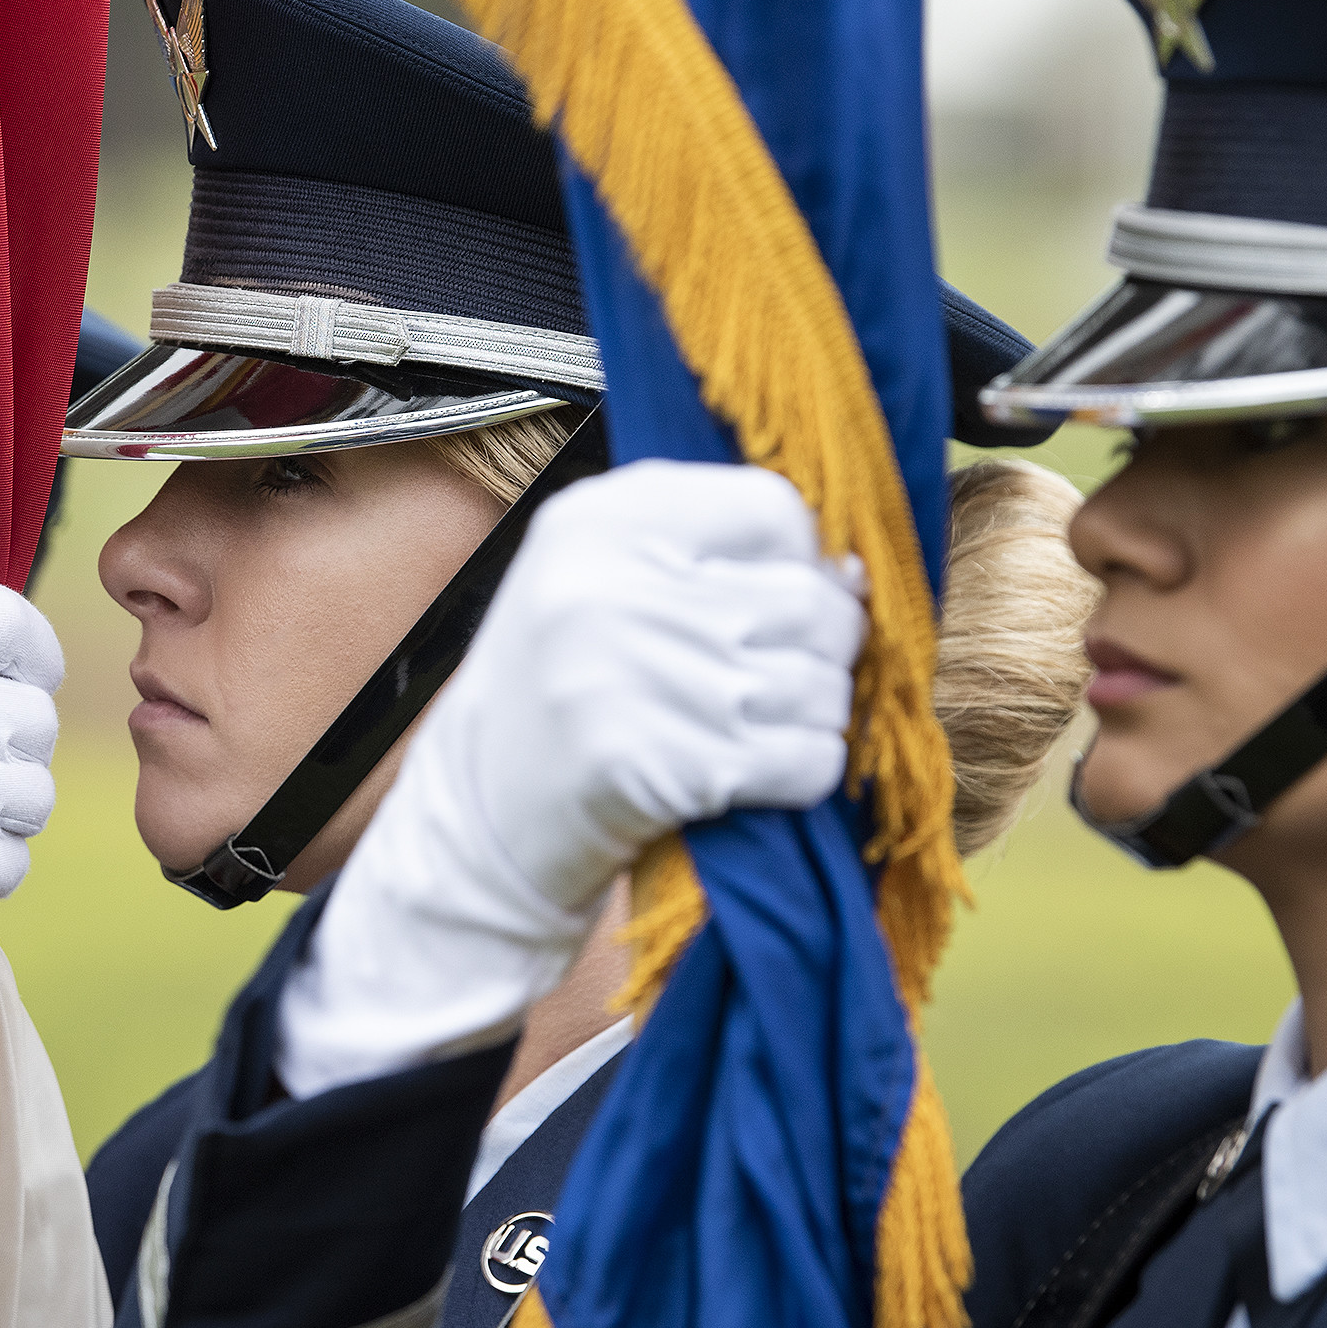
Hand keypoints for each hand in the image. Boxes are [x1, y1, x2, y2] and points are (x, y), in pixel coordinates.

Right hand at [278, 460, 865, 1097]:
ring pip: (820, 686)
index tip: (771, 599)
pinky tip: (748, 773)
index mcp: (599, 520)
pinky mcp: (665, 767)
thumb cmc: (558, 692)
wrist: (479, 819)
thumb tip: (848, 571)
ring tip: (748, 728)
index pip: (773, 508)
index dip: (796, 560)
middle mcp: (615, 587)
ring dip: (810, 717)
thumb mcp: (596, 578)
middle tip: (769, 679)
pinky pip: (808, 759)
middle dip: (819, 649)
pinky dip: (801, 773)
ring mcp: (638, 680)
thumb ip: (706, 552)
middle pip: (810, 601)